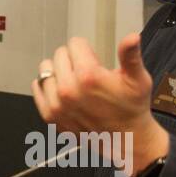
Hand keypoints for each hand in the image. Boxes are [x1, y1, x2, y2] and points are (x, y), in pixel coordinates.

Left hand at [30, 34, 168, 176]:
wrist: (125, 139)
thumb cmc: (131, 108)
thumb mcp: (138, 79)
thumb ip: (131, 56)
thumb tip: (132, 37)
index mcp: (88, 77)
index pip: (75, 43)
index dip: (87, 50)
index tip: (96, 62)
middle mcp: (68, 90)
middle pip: (60, 54)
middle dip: (73, 59)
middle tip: (88, 75)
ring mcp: (57, 103)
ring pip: (46, 68)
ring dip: (59, 71)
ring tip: (75, 82)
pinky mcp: (50, 115)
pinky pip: (37, 87)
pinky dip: (46, 85)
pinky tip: (61, 89)